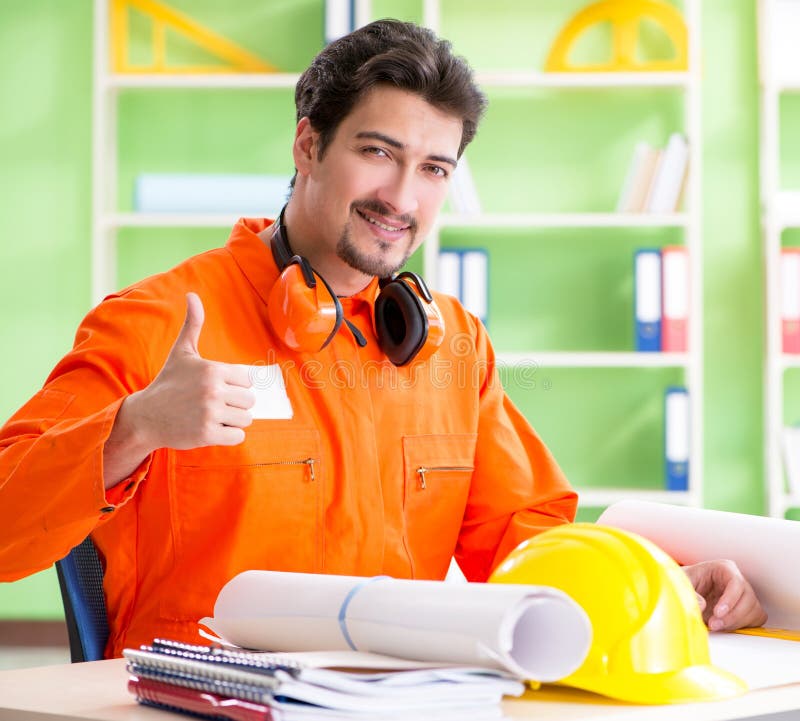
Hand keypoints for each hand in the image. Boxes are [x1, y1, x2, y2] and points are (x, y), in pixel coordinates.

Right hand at [129, 292, 254, 450]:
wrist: (145, 416)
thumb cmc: (168, 383)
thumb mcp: (181, 352)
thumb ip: (193, 324)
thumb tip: (192, 295)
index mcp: (212, 370)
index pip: (247, 381)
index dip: (234, 386)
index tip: (215, 388)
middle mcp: (213, 390)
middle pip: (249, 401)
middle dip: (235, 405)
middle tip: (212, 404)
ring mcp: (210, 413)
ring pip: (246, 419)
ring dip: (232, 421)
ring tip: (211, 416)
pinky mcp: (207, 434)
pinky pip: (238, 436)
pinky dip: (228, 435)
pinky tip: (210, 428)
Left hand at [682, 560, 766, 631]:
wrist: (685, 590)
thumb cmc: (684, 582)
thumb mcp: (681, 583)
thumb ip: (690, 593)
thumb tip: (702, 605)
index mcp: (723, 568)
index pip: (736, 582)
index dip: (730, 599)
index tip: (718, 613)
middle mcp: (737, 580)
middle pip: (748, 598)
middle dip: (732, 615)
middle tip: (714, 624)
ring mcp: (743, 594)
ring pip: (754, 610)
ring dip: (736, 622)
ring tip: (715, 626)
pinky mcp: (746, 608)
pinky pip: (755, 619)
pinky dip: (743, 626)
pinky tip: (725, 627)